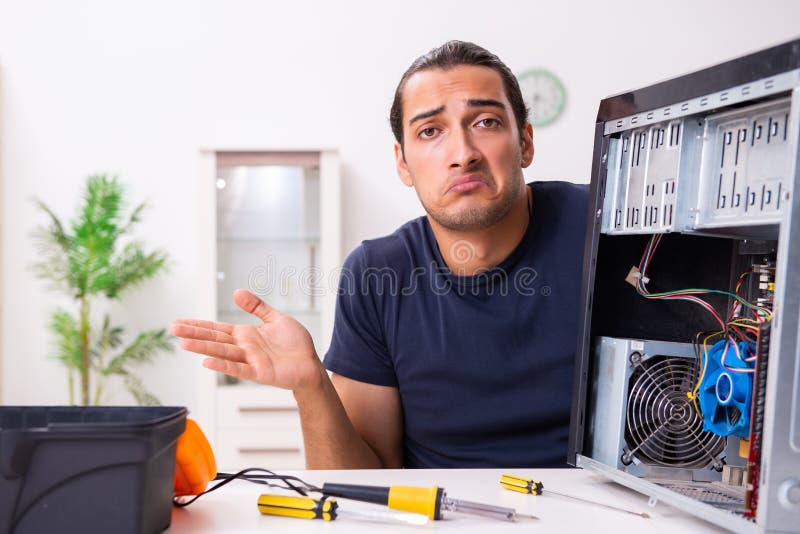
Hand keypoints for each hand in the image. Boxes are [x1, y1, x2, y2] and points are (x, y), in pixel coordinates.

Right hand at [171, 289, 322, 392]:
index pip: (217, 328)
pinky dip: (223, 365)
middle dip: (194, 333)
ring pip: (222, 352)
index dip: (198, 325)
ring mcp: (250, 360)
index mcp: (246, 334)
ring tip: (183, 343)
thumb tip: (236, 292)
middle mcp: (244, 347)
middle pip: (214, 339)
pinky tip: (207, 362)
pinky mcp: (259, 373)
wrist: (310, 364)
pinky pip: (238, 368)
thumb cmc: (295, 344)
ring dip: (203, 348)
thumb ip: (257, 307)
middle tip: (172, 329)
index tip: (179, 322)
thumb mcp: (276, 318)